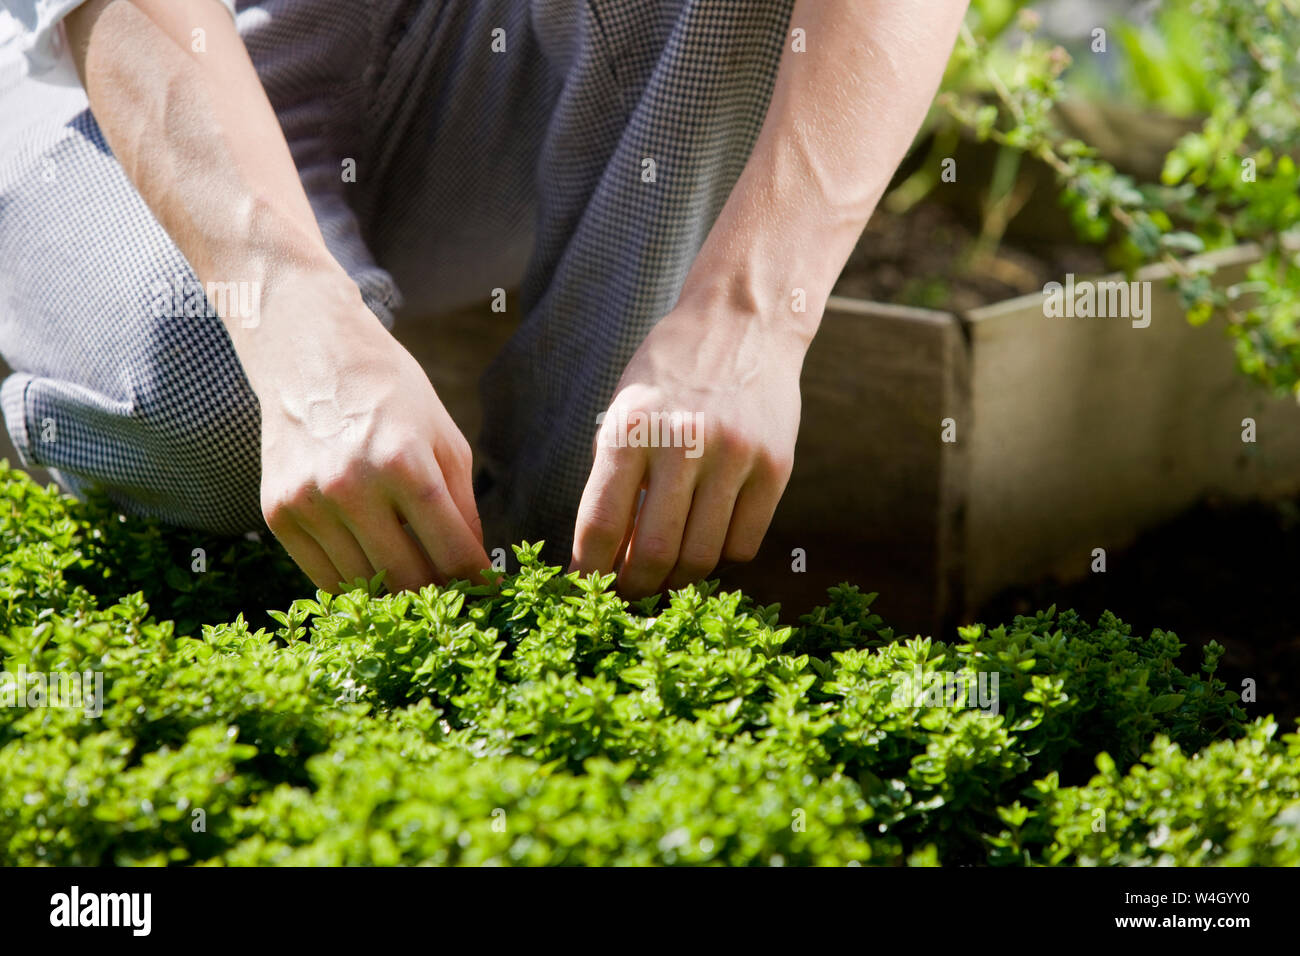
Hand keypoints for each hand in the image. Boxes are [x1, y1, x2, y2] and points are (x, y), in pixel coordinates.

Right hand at [254, 274, 488, 592]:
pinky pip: (323, 576)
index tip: (486, 591)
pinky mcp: (277, 513)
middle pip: (407, 579)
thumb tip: (474, 568)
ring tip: (412, 582)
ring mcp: (309, 503)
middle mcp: (352, 487)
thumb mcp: (444, 439)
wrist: (310, 355)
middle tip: (451, 596)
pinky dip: (352, 584)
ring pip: (363, 585)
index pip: (451, 552)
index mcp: (405, 464)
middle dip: (436, 594)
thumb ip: (463, 506)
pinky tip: (371, 570)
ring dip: (393, 593)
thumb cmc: (390, 393)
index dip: (474, 581)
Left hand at [570, 299, 802, 597]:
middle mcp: (683, 443)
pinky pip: (744, 543)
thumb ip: (614, 481)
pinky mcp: (775, 467)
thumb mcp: (625, 412)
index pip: (601, 525)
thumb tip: (608, 559)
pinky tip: (707, 544)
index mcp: (631, 429)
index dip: (589, 571)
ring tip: (666, 574)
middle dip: (636, 587)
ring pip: (703, 556)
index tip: (584, 588)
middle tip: (629, 593)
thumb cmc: (671, 373)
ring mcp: (735, 456)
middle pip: (656, 552)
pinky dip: (721, 559)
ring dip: (679, 579)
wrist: (743, 322)